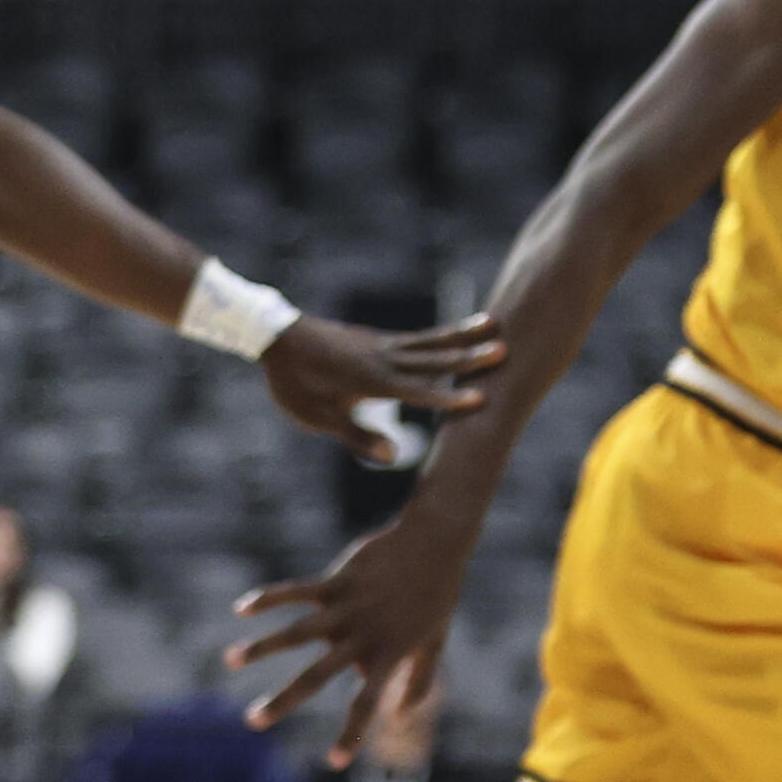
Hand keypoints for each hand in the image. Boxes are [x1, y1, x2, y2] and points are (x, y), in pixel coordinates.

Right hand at [228, 514, 464, 762]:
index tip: (334, 762)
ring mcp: (348, 608)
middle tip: (252, 722)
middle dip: (283, 700)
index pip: (366, 704)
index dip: (352, 734)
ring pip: (298, 632)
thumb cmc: (435, 597)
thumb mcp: (433, 643)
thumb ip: (420, 682)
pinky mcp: (338, 582)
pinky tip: (241, 609)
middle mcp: (363, 636)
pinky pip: (297, 592)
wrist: (437, 544)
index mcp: (388, 655)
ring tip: (232, 660)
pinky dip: (269, 599)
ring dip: (263, 646)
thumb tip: (398, 717)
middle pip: (317, 675)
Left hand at [261, 308, 507, 463]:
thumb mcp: (318, 417)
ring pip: (430, 342)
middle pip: (432, 359)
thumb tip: (393, 457)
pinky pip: (419, 338)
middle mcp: (383, 359)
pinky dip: (443, 335)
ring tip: (493, 324)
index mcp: (370, 381)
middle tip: (503, 350)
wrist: (277, 338)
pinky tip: (460, 333)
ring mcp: (383, 345)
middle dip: (468, 357)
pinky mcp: (380, 339)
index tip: (480, 398)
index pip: (417, 391)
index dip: (448, 397)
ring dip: (462, 336)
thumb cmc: (295, 383)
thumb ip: (357, 435)